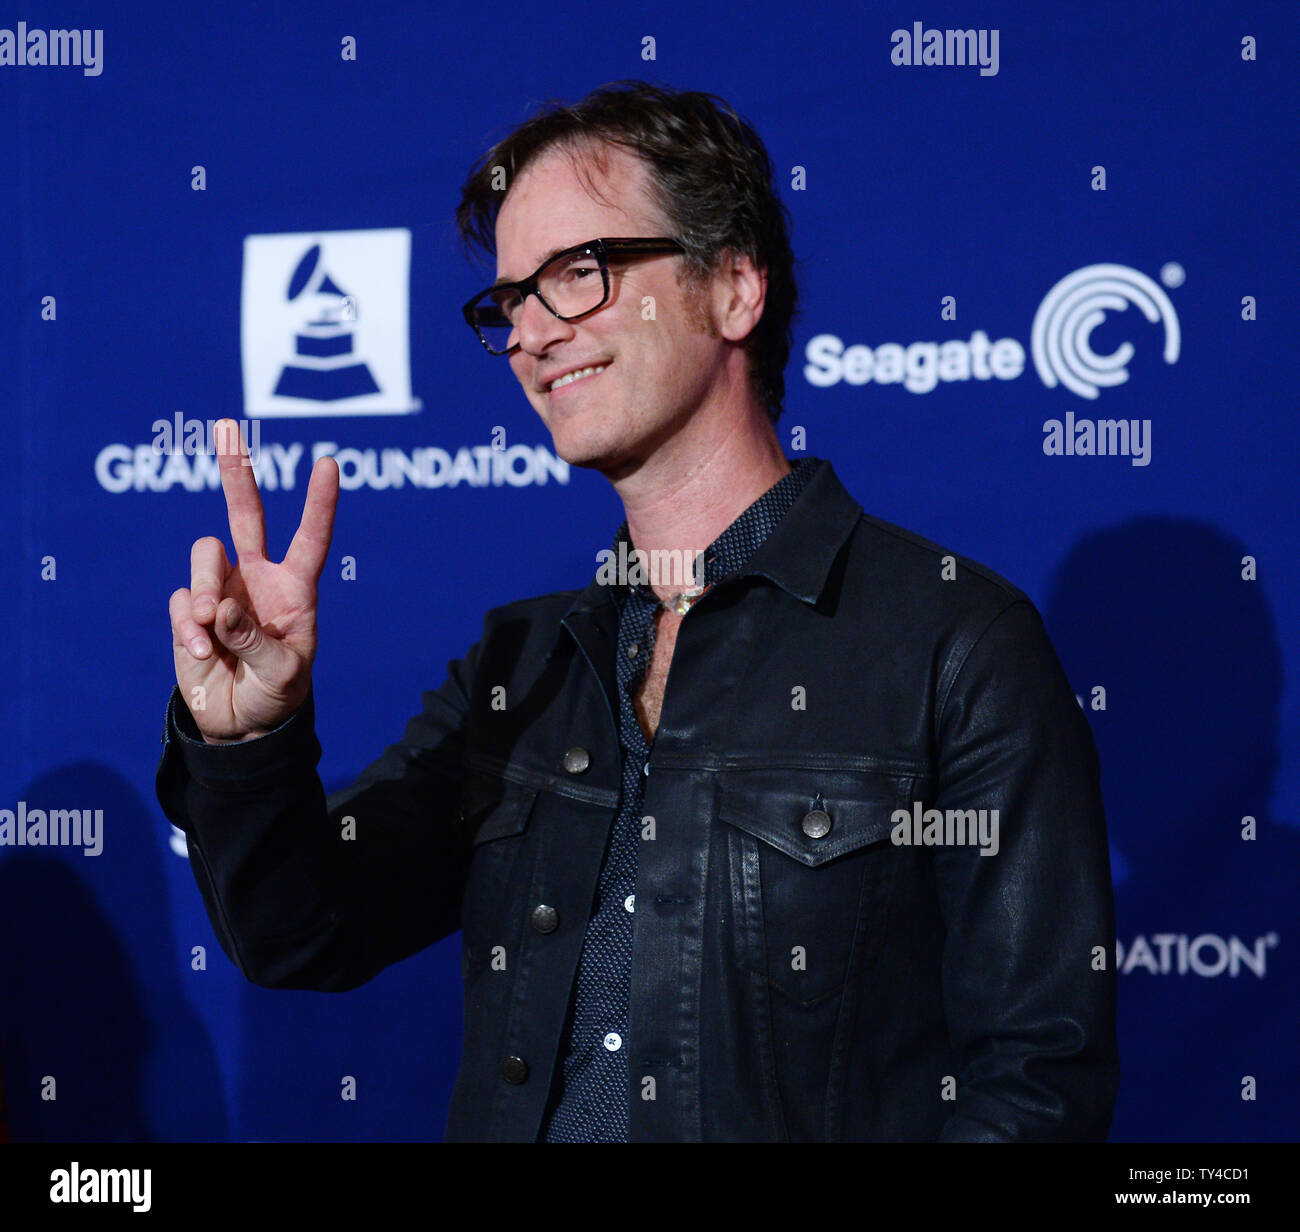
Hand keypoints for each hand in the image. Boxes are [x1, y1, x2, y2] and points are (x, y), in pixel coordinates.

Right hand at [168, 420, 339, 742]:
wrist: (242, 723)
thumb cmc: (278, 694)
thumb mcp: (283, 674)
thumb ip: (255, 641)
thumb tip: (219, 609)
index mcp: (295, 589)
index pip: (311, 538)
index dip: (319, 502)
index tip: (328, 462)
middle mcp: (257, 579)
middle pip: (247, 515)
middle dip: (235, 472)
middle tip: (225, 427)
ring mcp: (221, 590)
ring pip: (205, 556)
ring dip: (206, 593)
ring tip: (213, 637)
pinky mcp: (188, 609)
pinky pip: (181, 599)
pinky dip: (187, 627)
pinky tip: (202, 654)